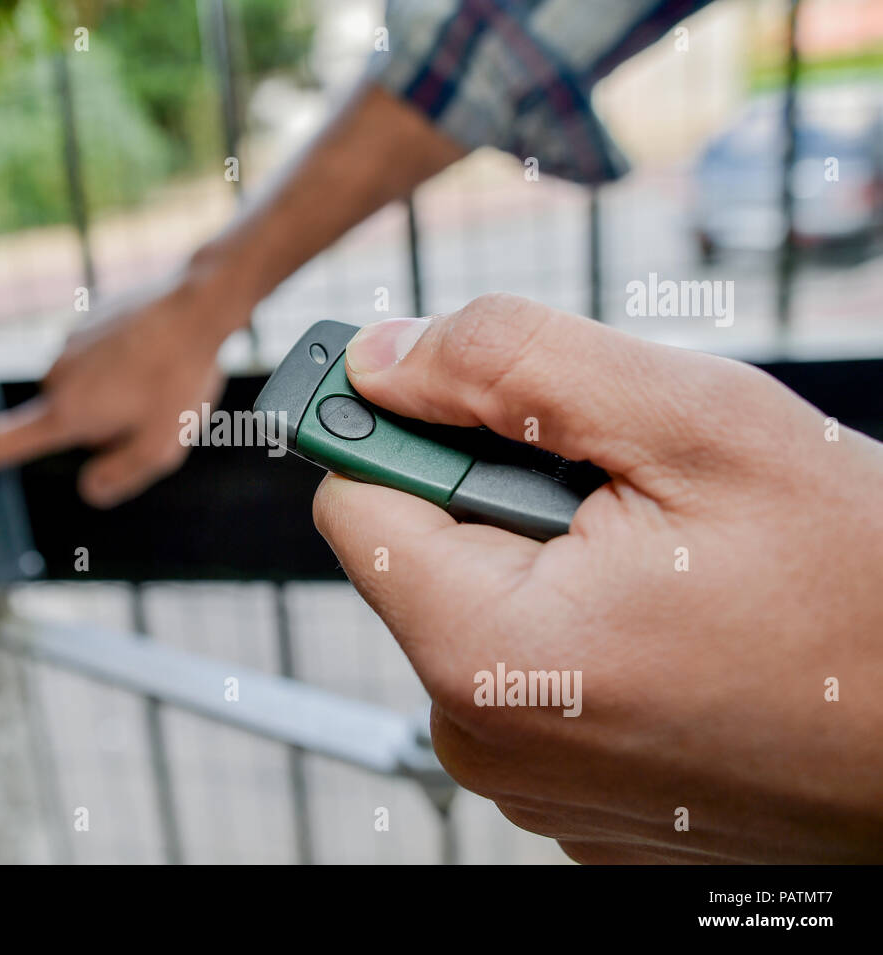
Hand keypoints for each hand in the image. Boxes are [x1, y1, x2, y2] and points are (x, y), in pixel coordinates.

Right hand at [0, 269, 243, 506]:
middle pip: (66, 421)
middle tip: (153, 410)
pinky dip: (122, 362)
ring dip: (117, 391)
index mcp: (67, 413)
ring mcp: (68, 342)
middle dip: (103, 425)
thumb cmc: (180, 378)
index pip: (0, 444)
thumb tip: (88, 487)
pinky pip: (97, 357)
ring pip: (86, 388)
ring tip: (161, 377)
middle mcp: (56, 376)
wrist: (197, 303)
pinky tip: (156, 353)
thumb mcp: (160, 448)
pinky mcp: (86, 318)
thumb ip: (118, 478)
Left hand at [313, 294, 882, 862]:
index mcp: (484, 654)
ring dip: (551, 563)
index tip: (466, 394)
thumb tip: (383, 357)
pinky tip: (672, 632)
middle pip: (422, 555)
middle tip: (630, 502)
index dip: (409, 427)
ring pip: (478, 610)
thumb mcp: (693, 426)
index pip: (354, 502)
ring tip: (670, 574)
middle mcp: (483, 739)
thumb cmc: (859, 591)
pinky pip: (526, 675)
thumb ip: (511, 366)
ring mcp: (527, 780)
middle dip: (504, 495)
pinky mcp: (568, 793)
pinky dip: (578, 631)